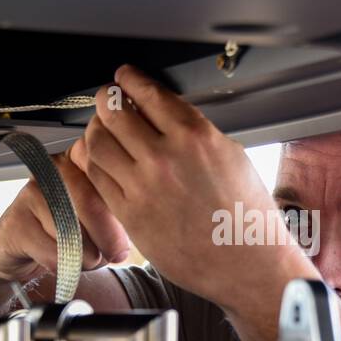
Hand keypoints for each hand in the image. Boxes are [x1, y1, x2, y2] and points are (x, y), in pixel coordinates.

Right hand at [0, 152, 130, 283]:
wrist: (20, 248)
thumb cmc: (65, 231)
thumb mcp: (98, 220)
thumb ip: (115, 220)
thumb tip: (122, 245)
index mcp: (81, 161)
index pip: (109, 184)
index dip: (122, 217)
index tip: (125, 243)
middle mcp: (54, 169)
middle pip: (91, 205)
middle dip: (108, 240)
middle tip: (113, 256)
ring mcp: (32, 192)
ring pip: (72, 231)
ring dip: (86, 257)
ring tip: (85, 259)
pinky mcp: (16, 221)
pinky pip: (52, 251)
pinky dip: (63, 265)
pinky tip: (60, 262)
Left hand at [68, 65, 311, 311]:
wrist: (246, 263)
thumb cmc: (245, 214)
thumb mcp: (231, 155)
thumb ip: (194, 131)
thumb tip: (163, 114)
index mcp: (196, 136)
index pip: (147, 93)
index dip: (128, 80)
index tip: (124, 77)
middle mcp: (166, 157)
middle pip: (113, 112)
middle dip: (105, 100)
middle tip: (106, 100)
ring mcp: (144, 187)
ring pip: (97, 143)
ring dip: (96, 131)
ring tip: (102, 130)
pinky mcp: (130, 214)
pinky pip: (97, 178)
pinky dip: (94, 164)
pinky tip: (102, 161)